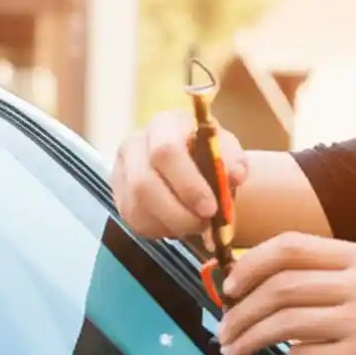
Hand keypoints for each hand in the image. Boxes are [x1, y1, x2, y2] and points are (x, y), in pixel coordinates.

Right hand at [112, 109, 248, 238]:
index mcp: (163, 125)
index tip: (211, 208)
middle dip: (178, 212)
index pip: (165, 152)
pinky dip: (162, 230)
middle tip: (205, 225)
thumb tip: (236, 175)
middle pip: (144, 184)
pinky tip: (180, 224)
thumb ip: (233, 160)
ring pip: (138, 208)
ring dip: (172, 224)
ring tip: (197, 225)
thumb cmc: (210, 155)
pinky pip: (136, 222)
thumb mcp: (227, 151)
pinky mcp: (119, 198)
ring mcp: (121, 172)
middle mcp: (134, 144)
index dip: (188, 184)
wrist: (193, 164)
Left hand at [215, 231, 355, 354]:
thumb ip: (317, 277)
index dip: (251, 263)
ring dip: (249, 337)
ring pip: (285, 322)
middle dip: (241, 310)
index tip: (229, 287)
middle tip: (223, 328)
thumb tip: (246, 279)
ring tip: (233, 348)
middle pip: (282, 286)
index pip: (291, 246)